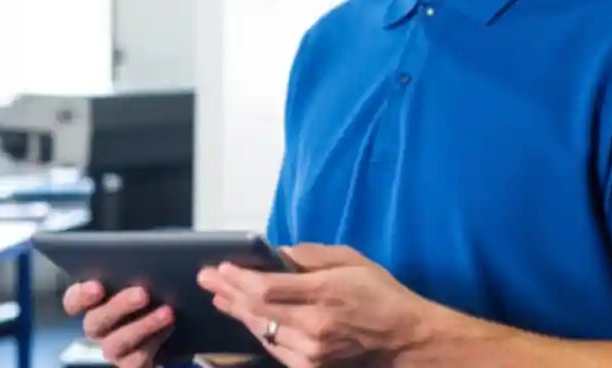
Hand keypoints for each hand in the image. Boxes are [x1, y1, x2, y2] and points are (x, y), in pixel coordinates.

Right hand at [62, 280, 173, 367]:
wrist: (182, 326)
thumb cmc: (159, 292)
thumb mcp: (153, 277)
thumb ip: (146, 269)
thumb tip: (167, 261)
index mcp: (97, 302)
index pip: (74, 300)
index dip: (81, 295)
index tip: (97, 286)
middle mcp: (101, 327)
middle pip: (94, 322)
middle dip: (118, 307)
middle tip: (142, 293)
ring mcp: (115, 347)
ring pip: (114, 343)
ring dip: (141, 326)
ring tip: (167, 311)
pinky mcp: (133, 363)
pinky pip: (134, 361)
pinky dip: (152, 344)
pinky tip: (169, 328)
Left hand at [198, 244, 430, 367]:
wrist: (403, 338)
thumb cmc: (381, 294)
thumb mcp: (352, 261)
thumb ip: (312, 256)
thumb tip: (277, 254)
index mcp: (325, 293)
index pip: (267, 288)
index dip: (238, 279)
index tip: (221, 268)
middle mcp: (314, 325)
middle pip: (257, 310)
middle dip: (229, 292)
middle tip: (208, 279)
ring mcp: (311, 351)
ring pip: (262, 331)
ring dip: (239, 313)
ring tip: (221, 297)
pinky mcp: (311, 367)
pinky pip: (275, 348)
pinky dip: (259, 331)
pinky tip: (248, 319)